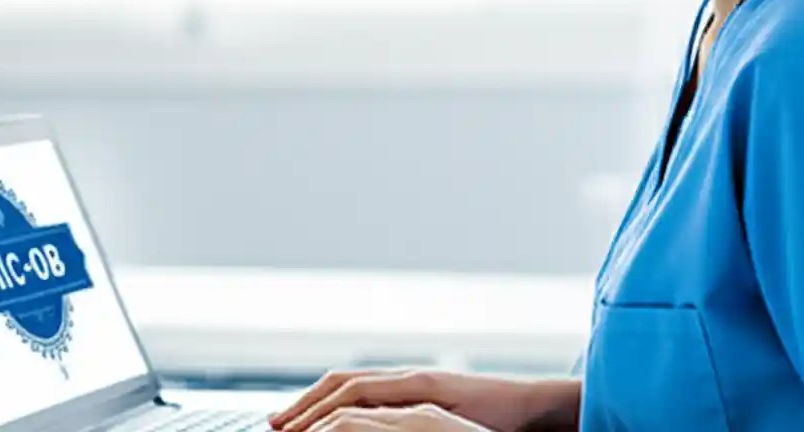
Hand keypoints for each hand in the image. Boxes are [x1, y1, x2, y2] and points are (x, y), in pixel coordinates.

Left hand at [268, 369, 572, 431]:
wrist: (530, 409)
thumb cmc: (491, 424)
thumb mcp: (434, 427)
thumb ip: (403, 426)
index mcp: (404, 388)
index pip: (346, 390)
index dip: (311, 405)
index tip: (283, 426)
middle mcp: (403, 377)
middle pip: (339, 382)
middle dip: (302, 404)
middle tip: (273, 426)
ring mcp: (415, 378)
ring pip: (349, 384)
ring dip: (315, 403)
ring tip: (289, 427)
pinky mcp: (428, 384)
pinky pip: (376, 391)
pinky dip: (344, 404)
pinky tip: (328, 420)